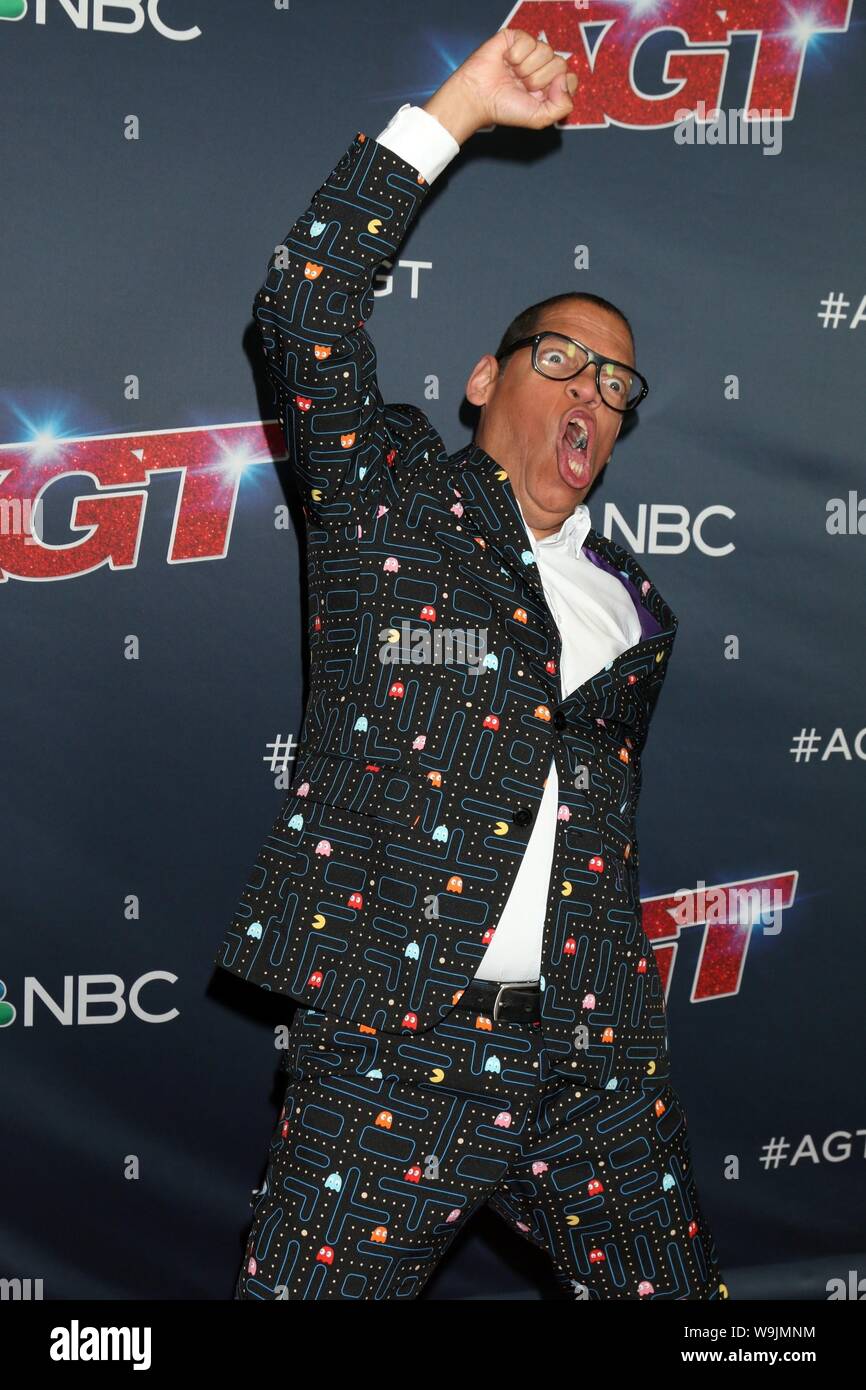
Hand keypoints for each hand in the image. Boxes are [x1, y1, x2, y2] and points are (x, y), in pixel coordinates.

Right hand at [455, 27, 576, 131]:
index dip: (557, 87)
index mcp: (551, 85)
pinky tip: (506, 62)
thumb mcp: (539, 118)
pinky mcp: (517, 38)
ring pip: (545, 51)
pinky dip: (516, 55)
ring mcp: (531, 51)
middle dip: (539, 80)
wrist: (479, 98)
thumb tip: (565, 80)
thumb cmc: (505, 109)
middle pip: (560, 63)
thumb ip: (562, 106)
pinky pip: (528, 40)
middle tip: (522, 86)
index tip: (540, 95)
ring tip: (512, 75)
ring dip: (526, 68)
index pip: (571, 78)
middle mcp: (543, 66)